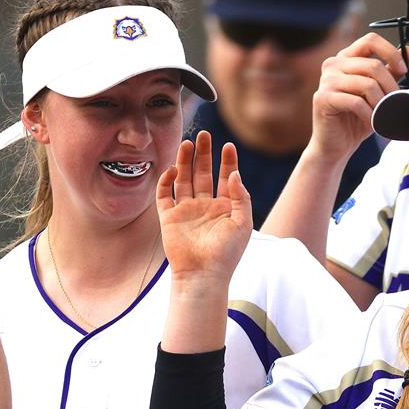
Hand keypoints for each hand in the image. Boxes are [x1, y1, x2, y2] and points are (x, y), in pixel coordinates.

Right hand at [158, 132, 253, 287]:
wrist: (203, 274)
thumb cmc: (227, 253)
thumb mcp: (243, 223)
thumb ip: (241, 197)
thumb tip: (235, 174)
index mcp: (225, 207)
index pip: (227, 178)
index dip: (228, 162)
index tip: (228, 146)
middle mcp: (205, 206)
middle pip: (203, 173)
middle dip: (204, 154)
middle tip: (204, 135)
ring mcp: (186, 210)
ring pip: (184, 179)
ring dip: (185, 161)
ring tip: (188, 143)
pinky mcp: (169, 216)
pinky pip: (165, 194)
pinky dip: (167, 180)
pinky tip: (173, 169)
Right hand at [308, 34, 404, 156]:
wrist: (336, 145)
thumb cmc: (356, 119)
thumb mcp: (378, 92)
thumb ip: (391, 71)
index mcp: (346, 58)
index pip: (370, 40)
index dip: (391, 52)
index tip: (404, 70)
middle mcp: (333, 65)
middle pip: (373, 65)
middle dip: (391, 87)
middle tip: (396, 104)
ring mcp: (326, 80)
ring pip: (367, 84)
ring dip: (381, 104)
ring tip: (383, 116)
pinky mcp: (323, 98)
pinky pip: (356, 102)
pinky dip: (369, 115)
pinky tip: (371, 123)